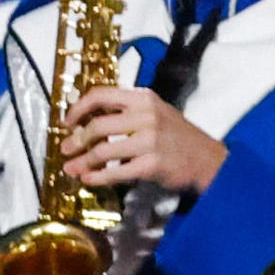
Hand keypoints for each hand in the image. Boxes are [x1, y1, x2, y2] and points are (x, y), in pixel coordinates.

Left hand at [60, 85, 223, 195]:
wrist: (208, 159)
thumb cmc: (176, 136)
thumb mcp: (154, 112)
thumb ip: (125, 112)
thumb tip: (86, 119)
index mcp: (143, 98)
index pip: (101, 95)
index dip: (78, 108)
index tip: (67, 122)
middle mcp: (146, 115)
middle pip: (97, 125)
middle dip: (76, 140)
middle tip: (65, 150)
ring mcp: (150, 140)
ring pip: (103, 151)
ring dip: (82, 162)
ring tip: (71, 169)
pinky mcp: (152, 164)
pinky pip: (116, 172)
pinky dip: (97, 177)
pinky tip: (89, 179)